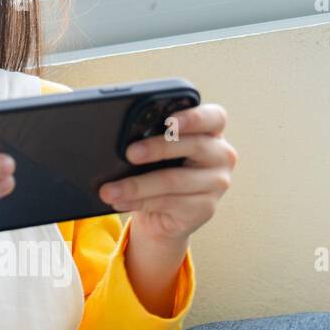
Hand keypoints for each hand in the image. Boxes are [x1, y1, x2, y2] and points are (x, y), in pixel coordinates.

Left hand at [98, 102, 237, 245]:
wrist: (163, 212)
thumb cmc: (157, 169)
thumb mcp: (155, 150)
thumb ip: (149, 136)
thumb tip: (119, 138)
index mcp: (210, 131)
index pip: (213, 117)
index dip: (194, 117)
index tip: (170, 120)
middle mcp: (220, 155)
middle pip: (193, 146)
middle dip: (157, 148)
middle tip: (129, 153)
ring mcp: (216, 183)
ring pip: (174, 180)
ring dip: (136, 185)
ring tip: (109, 189)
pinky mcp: (205, 208)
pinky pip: (168, 202)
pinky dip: (138, 201)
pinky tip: (120, 201)